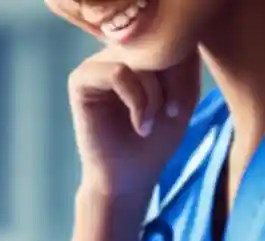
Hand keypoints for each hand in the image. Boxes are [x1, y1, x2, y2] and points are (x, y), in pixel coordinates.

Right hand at [45, 1, 201, 197]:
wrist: (128, 179)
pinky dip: (137, 100)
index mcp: (140, 53)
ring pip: (138, 59)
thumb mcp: (183, 96)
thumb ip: (184, 62)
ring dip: (155, 94)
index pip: (170, 38)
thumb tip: (177, 38)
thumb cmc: (156, 140)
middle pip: (157, 45)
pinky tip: (139, 125)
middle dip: (172, 82)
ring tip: (150, 123)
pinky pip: (118, 72)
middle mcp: (117, 52)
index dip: (184, 69)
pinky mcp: (80, 80)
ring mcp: (97, 64)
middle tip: (172, 114)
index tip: (182, 106)